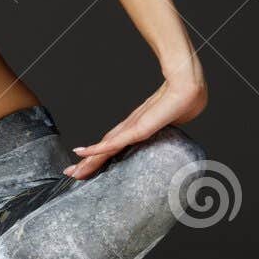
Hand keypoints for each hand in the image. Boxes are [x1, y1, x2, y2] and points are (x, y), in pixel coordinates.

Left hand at [65, 72, 206, 180]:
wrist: (188, 85)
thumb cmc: (187, 98)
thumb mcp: (173, 120)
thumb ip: (166, 126)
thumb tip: (172, 126)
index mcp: (139, 127)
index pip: (115, 145)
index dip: (101, 156)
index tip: (88, 166)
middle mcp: (130, 127)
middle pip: (105, 148)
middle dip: (88, 163)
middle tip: (70, 173)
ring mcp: (131, 127)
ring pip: (104, 148)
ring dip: (88, 161)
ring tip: (72, 171)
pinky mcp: (136, 128)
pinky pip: (113, 142)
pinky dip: (97, 149)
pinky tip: (82, 154)